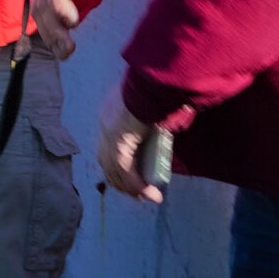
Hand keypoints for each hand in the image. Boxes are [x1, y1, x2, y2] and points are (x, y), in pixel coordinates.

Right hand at [33, 0, 130, 58]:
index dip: (59, 5)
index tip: (74, 22)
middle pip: (41, 3)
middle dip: (52, 28)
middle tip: (69, 49)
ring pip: (39, 11)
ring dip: (49, 33)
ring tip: (64, 53)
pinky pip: (45, 12)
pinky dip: (51, 30)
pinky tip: (60, 46)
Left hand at [97, 86, 162, 203]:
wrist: (157, 80)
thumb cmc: (161, 88)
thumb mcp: (155, 104)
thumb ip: (157, 117)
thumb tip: (173, 123)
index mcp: (110, 112)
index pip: (107, 145)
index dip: (117, 165)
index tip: (132, 178)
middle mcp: (104, 122)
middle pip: (106, 160)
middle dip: (121, 181)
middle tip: (139, 194)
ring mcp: (108, 131)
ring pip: (114, 168)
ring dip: (131, 187)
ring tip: (148, 197)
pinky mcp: (118, 140)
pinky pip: (124, 168)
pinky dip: (136, 184)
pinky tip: (149, 193)